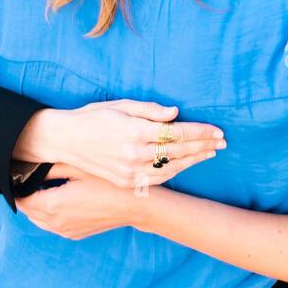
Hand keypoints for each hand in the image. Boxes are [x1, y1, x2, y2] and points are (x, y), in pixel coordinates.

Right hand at [14, 100, 224, 188]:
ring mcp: (130, 171)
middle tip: (222, 141)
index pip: (177, 132)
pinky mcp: (125, 182)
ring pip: (171, 168)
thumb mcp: (120, 105)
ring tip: (211, 153)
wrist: (65, 140)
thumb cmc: (93, 116)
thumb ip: (150, 110)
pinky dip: (175, 172)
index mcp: (135, 130)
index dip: (200, 132)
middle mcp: (135, 153)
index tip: (217, 130)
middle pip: (179, 151)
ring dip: (194, 160)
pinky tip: (187, 165)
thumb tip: (176, 113)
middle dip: (204, 145)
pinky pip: (157, 179)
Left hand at [15, 167, 138, 239]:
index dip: (15, 187)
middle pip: (27, 211)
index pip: (21, 199)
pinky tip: (56, 198)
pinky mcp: (75, 234)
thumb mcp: (77, 167)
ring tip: (39, 187)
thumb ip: (50, 167)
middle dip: (24, 195)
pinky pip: (52, 225)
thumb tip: (28, 165)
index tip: (15, 174)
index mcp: (53, 205)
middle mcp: (56, 222)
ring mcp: (66, 231)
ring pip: (38, 220)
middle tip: (25, 177)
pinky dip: (48, 214)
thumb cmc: (108, 183)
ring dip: (35, 206)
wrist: (134, 205)